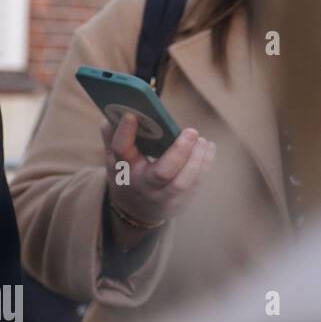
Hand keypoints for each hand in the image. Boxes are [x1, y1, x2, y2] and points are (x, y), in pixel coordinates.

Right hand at [102, 114, 215, 230]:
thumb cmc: (126, 174)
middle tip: (191, 131)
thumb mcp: (114, 158)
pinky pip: (196, 183)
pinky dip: (205, 164)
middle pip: (162, 173)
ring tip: (202, 141)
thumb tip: (118, 111)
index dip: (125, 132)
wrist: (135, 209)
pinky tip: (208, 148)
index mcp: (122, 168)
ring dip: (197, 159)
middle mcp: (142, 184)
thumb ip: (112, 135)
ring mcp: (162, 195)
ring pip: (183, 181)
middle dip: (179, 152)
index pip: (121, 150)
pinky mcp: (180, 199)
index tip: (132, 115)